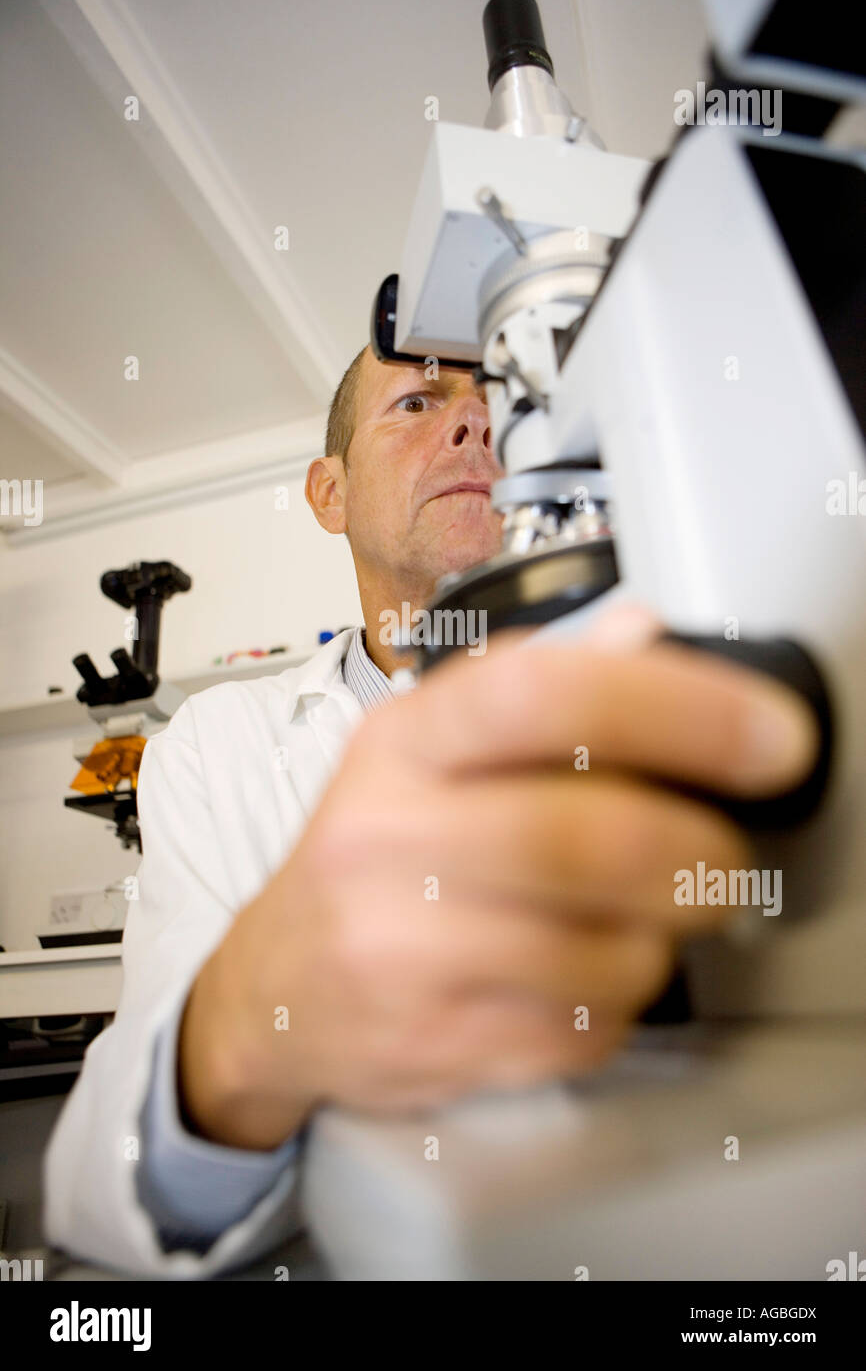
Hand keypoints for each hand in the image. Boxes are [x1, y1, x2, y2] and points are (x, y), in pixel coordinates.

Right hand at [180, 605, 818, 1146]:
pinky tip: (590, 975)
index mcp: (401, 743)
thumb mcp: (423, 748)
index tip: (766, 735)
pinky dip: (620, 1006)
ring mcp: (398, 949)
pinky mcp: (427, 1042)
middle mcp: (387, 838)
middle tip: (726, 852)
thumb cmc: (367, 855)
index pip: (543, 696)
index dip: (677, 707)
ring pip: (598, 949)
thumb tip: (641, 632)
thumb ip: (531, 688)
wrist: (271, 988)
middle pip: (586, 837)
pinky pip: (579, 1033)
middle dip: (698, 849)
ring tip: (646, 918)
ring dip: (661, 936)